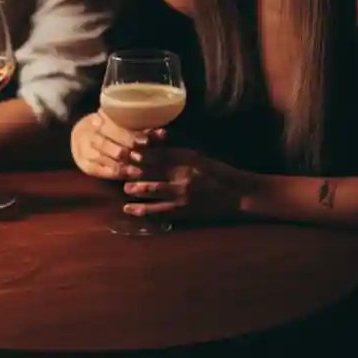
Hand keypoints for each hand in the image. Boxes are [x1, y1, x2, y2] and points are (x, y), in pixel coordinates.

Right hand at [70, 111, 165, 179]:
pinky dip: (116, 173)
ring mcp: (85, 150)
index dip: (128, 135)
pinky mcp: (87, 166)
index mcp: (98, 119)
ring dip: (121, 165)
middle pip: (105, 143)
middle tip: (140, 157)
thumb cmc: (109, 130)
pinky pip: (101, 171)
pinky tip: (129, 175)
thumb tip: (163, 133)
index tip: (144, 141)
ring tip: (138, 171)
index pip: (111, 126)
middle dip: (124, 150)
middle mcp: (88, 134)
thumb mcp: (121, 124)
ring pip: (103, 158)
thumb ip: (140, 128)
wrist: (81, 138)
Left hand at [122, 148, 252, 221]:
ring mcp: (182, 195)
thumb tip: (151, 145)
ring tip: (126, 188)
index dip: (138, 154)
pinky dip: (143, 210)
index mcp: (186, 159)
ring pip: (150, 191)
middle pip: (149, 171)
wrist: (239, 195)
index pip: (156, 155)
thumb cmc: (218, 172)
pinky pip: (158, 211)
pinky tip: (130, 209)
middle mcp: (182, 176)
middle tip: (118, 169)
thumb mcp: (198, 156)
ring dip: (135, 189)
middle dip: (131, 171)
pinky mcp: (183, 211)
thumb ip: (175, 152)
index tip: (125, 152)